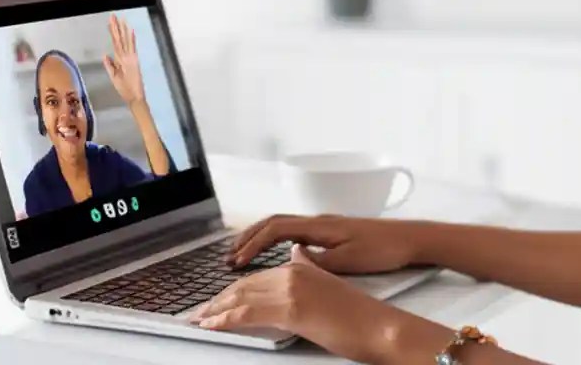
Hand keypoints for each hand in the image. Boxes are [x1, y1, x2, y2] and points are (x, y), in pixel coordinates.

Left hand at [103, 14, 145, 105]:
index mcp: (120, 60)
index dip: (113, 33)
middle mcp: (125, 57)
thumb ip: (109, 66)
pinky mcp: (133, 61)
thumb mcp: (114, 77)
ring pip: (124, 41)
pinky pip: (131, 48)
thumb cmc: (125, 89)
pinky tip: (130, 31)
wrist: (134, 97)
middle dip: (116, 27)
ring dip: (122, 30)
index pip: (115, 43)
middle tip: (113, 15)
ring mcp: (129, 58)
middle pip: (119, 39)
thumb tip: (105, 55)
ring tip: (120, 19)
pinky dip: (131, 40)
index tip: (110, 22)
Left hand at [192, 245, 405, 362]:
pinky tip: (212, 325)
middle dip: (219, 298)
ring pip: (241, 295)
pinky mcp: (291, 308)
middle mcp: (294, 271)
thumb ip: (310, 268)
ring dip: (215, 308)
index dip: (234, 289)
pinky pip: (247, 312)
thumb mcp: (331, 283)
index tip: (217, 301)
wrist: (380, 326)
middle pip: (245, 284)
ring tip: (200, 320)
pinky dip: (224, 318)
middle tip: (200, 312)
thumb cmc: (359, 315)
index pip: (257, 276)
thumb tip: (295, 256)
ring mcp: (292, 288)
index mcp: (302, 265)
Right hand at [228, 214, 421, 273]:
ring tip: (243, 253)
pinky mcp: (332, 231)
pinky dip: (275, 238)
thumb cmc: (384, 249)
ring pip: (282, 224)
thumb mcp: (350, 261)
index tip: (237, 261)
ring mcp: (325, 224)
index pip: (275, 230)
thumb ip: (319, 260)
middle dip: (248, 237)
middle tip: (229, 256)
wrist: (410, 239)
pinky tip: (274, 251)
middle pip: (273, 222)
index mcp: (320, 226)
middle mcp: (319, 220)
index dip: (253, 244)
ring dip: (260, 237)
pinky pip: (294, 230)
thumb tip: (294, 258)